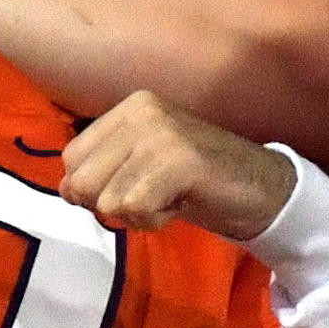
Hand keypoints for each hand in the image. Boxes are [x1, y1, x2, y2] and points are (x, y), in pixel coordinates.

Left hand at [59, 89, 295, 242]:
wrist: (263, 188)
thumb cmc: (198, 182)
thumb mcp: (141, 169)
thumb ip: (102, 173)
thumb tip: (65, 190)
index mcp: (130, 107)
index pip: (72, 157)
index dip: (92, 188)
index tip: (132, 189)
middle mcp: (142, 111)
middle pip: (82, 180)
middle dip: (111, 204)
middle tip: (152, 198)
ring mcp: (162, 133)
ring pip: (107, 199)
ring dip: (137, 215)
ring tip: (170, 199)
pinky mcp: (179, 161)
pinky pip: (134, 208)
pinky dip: (153, 221)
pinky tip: (178, 207)